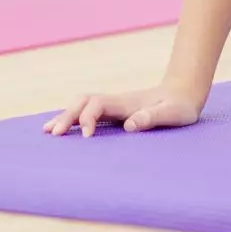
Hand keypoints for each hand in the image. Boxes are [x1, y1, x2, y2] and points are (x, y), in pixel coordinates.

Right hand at [46, 83, 203, 137]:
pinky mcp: (113, 112)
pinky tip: (61, 129)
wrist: (183, 94)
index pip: (97, 104)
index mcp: (126, 103)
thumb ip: (153, 117)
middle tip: (54, 135)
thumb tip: (131, 124)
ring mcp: (113, 106)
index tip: (86, 138)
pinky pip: (87, 112)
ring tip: (47, 132)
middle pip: (82, 101)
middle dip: (66, 116)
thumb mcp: (173, 113)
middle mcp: (115, 102)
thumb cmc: (179, 107)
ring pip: (81, 105)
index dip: (88, 118)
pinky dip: (71, 119)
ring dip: (64, 116)